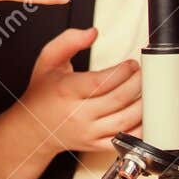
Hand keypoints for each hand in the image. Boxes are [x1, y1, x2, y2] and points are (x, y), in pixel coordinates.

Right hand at [17, 27, 141, 154]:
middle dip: (137, 83)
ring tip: (145, 90)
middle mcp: (77, 114)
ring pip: (125, 121)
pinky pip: (125, 140)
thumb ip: (69, 41)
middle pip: (117, 100)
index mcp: (66, 91)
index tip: (131, 64)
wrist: (34, 127)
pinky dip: (141, 129)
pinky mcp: (96, 144)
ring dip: (142, 104)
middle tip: (142, 73)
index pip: (101, 82)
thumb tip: (92, 33)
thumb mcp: (48, 60)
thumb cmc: (42, 93)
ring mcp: (88, 132)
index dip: (122, 72)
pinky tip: (143, 115)